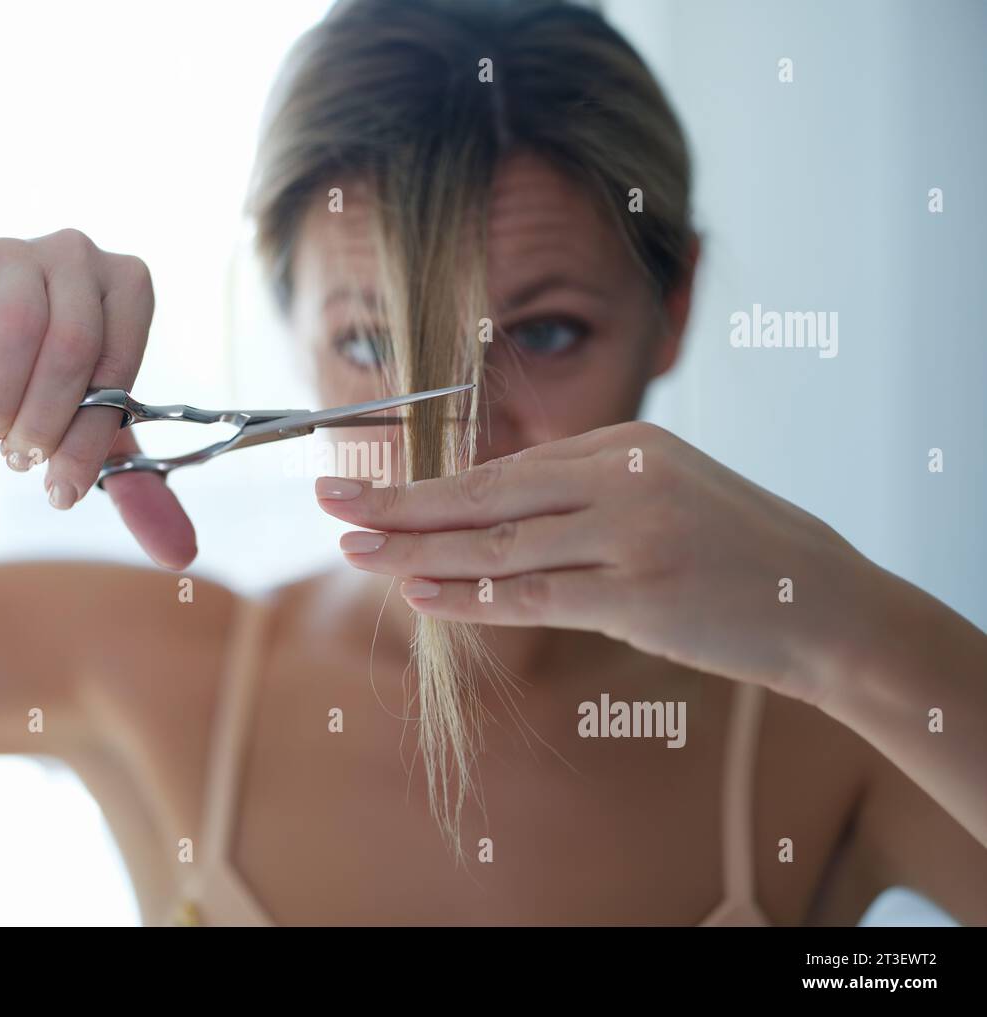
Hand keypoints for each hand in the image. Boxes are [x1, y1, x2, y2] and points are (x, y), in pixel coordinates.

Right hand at [0, 229, 195, 568]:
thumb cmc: (34, 379)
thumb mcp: (86, 428)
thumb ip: (136, 485)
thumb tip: (181, 555)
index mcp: (129, 288)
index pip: (119, 368)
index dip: (90, 437)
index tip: (61, 489)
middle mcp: (81, 256)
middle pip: (73, 348)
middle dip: (45, 424)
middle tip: (19, 462)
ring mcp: (18, 249)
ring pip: (18, 335)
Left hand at [317, 420, 887, 705]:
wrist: (827, 605)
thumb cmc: (738, 552)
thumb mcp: (666, 494)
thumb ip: (587, 495)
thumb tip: (491, 511)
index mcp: (626, 443)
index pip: (505, 468)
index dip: (430, 485)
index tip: (370, 489)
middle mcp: (623, 477)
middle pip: (484, 493)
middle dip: (398, 501)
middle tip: (329, 501)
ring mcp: (632, 534)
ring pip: (498, 546)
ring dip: (417, 551)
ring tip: (354, 550)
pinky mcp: (640, 594)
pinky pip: (535, 596)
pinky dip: (472, 598)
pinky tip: (418, 594)